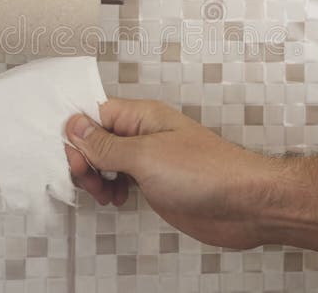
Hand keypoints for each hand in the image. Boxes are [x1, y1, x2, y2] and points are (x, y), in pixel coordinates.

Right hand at [64, 98, 275, 248]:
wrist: (244, 205)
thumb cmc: (207, 173)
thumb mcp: (146, 156)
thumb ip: (107, 144)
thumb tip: (76, 127)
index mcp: (142, 116)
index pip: (94, 113)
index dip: (77, 134)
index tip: (74, 157)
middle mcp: (144, 134)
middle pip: (96, 138)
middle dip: (84, 159)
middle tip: (89, 180)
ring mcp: (149, 159)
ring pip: (106, 161)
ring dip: (95, 177)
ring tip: (103, 193)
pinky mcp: (155, 183)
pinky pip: (120, 179)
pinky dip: (110, 189)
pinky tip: (116, 198)